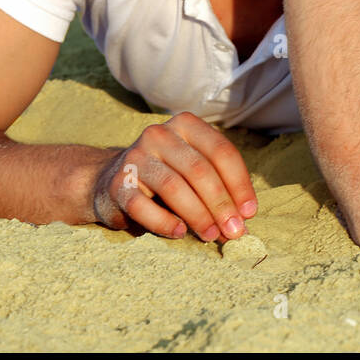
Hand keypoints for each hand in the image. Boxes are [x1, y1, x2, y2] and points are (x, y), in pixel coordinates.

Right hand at [90, 112, 257, 241]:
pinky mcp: (117, 184)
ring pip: (174, 187)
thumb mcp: (193, 169)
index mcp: (185, 125)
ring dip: (198, 215)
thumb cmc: (166, 177)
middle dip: (221, 204)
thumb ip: (218, 184)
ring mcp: (135, 157)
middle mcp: (159, 135)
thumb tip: (244, 216)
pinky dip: (164, 222)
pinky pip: (143, 206)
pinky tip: (179, 233)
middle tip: (234, 231)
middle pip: (199, 170)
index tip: (249, 212)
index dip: (239, 184)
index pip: (221, 151)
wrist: (110, 180)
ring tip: (211, 235)